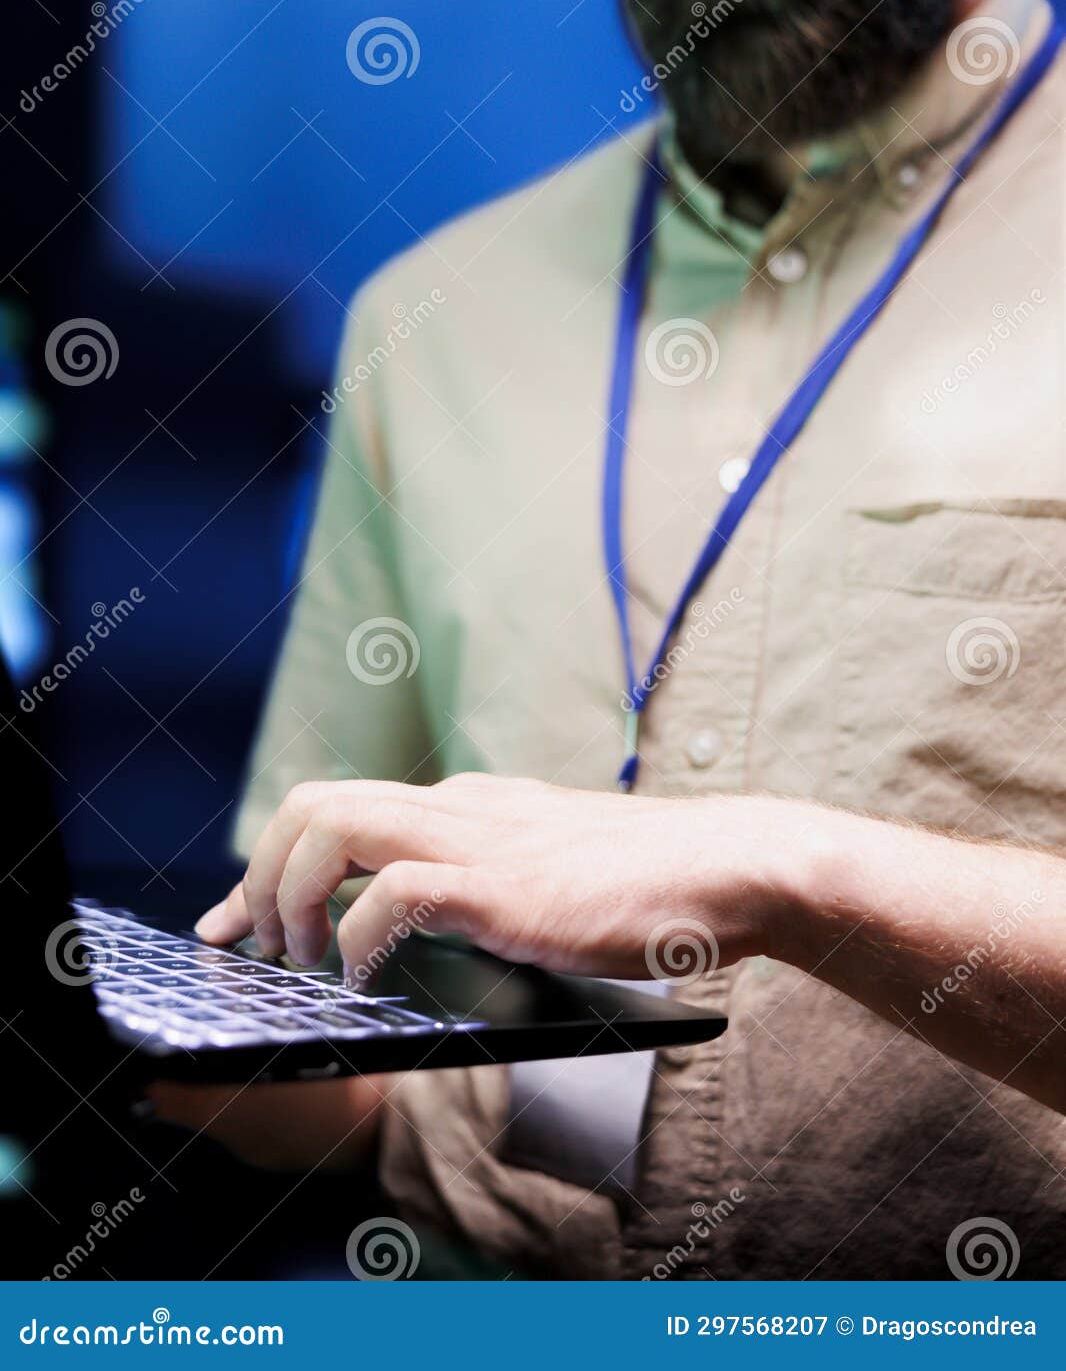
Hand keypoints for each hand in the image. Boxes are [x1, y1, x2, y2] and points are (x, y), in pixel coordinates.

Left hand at [196, 774, 803, 983]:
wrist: (731, 867)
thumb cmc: (653, 884)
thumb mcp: (549, 869)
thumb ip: (490, 881)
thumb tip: (432, 923)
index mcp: (466, 805)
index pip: (336, 808)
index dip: (266, 866)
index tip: (233, 920)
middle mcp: (459, 807)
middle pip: (311, 803)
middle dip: (259, 877)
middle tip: (256, 950)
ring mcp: (480, 841)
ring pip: (332, 826)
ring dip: (290, 898)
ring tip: (302, 964)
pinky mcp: (505, 887)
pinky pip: (394, 891)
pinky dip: (357, 934)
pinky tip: (366, 977)